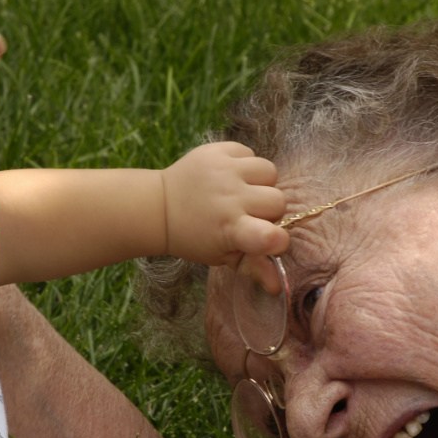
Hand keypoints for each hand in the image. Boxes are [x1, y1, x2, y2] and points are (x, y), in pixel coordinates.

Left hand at [159, 141, 287, 265]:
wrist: (159, 207)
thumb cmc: (195, 237)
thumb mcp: (221, 257)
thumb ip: (253, 268)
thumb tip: (278, 286)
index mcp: (231, 229)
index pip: (270, 235)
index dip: (278, 239)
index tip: (269, 240)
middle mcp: (230, 198)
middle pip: (278, 201)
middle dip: (269, 210)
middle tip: (248, 214)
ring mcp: (224, 171)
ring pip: (269, 171)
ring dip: (261, 183)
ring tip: (241, 192)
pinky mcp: (217, 150)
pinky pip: (250, 153)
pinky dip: (245, 164)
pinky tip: (229, 176)